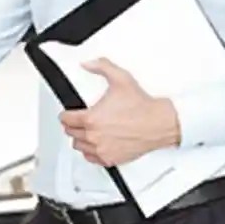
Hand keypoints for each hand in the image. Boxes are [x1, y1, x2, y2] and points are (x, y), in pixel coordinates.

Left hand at [59, 57, 180, 166]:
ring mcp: (102, 149)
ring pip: (79, 147)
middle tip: (78, 121)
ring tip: (87, 132)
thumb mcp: (120, 78)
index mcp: (91, 118)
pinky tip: (95, 145)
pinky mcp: (111, 159)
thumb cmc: (142, 106)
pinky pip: (91, 159)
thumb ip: (101, 66)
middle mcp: (94, 136)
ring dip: (80, 139)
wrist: (159, 123)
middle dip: (73, 125)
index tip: (68, 114)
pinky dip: (91, 153)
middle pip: (70, 133)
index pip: (65, 119)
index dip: (65, 114)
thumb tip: (88, 64)